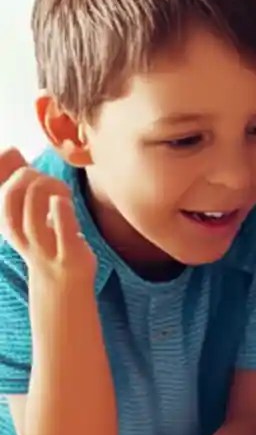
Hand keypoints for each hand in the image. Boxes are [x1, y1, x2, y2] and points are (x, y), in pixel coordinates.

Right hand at [0, 148, 94, 280]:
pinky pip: (62, 232)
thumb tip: (9, 149)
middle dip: (26, 177)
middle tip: (43, 176)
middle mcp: (20, 235)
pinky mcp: (69, 256)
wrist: (63, 285)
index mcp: (7, 221)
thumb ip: (19, 182)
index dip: (2, 165)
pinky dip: (61, 212)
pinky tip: (62, 200)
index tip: (18, 159)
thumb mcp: (29, 210)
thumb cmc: (48, 238)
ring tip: (60, 189)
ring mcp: (43, 247)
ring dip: (47, 191)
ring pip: (33, 216)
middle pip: (10, 199)